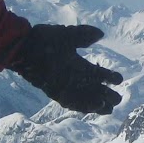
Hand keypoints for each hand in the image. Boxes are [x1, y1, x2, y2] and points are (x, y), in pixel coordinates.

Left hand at [8, 24, 123, 114]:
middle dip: (107, 95)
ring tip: (109, 108)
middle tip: (117, 98)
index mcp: (79, 64)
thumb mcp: (68, 35)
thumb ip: (84, 34)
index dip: (110, 77)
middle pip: (95, 89)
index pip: (99, 74)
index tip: (119, 79)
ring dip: (97, 104)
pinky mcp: (56, 93)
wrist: (24, 47)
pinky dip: (83, 107)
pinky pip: (72, 103)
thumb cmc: (44, 39)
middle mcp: (74, 77)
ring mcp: (65, 86)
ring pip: (86, 99)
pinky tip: (94, 108)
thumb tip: (101, 34)